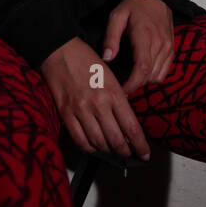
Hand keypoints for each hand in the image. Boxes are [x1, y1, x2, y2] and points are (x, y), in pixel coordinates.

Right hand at [39, 37, 149, 160]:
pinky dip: (89, 148)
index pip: (132, 127)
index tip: (145, 154)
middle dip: (126, 152)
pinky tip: (95, 146)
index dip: (140, 146)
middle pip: (116, 140)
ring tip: (113, 150)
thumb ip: (119, 100)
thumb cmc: (87, 61)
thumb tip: (126, 124)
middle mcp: (98, 104)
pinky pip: (80, 140)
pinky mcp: (66, 114)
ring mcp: (81, 110)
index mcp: (113, 93)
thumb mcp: (111, 76)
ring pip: (99, 143)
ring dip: (108, 151)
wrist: (60, 52)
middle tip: (129, 155)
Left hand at [103, 0, 173, 95]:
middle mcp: (160, 44)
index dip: (132, 83)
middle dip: (135, 85)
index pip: (142, 67)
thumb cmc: (134, 6)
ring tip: (130, 80)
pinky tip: (142, 73)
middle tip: (120, 86)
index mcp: (145, 35)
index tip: (121, 90)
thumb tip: (107, 58)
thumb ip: (111, 37)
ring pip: (157, 76)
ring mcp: (168, 48)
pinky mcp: (172, 50)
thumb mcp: (117, 16)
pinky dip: (153, 77)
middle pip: (149, 75)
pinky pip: (164, 72)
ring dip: (143, 82)